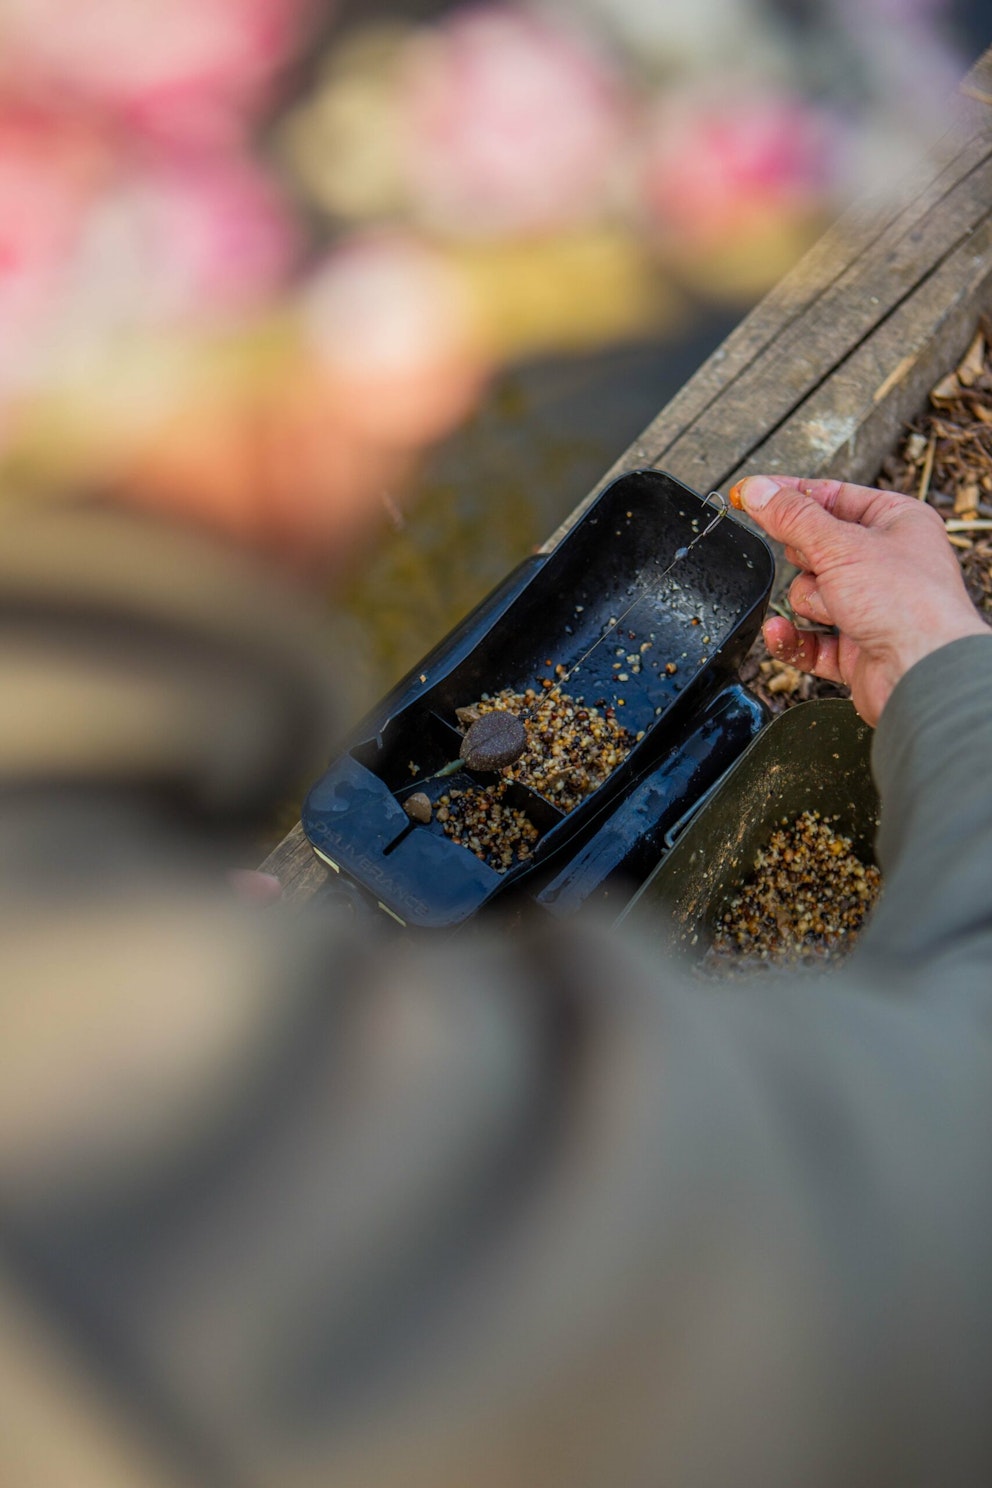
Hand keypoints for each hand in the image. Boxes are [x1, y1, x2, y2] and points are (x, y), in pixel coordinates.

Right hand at [729, 475, 989, 725]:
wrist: (924, 673)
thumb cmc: (908, 602)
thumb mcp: (840, 545)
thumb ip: (793, 518)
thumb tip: (758, 491)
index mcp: (897, 522)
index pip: (833, 496)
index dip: (791, 496)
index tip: (753, 493)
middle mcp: (887, 562)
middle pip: (817, 547)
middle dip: (809, 561)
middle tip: (822, 566)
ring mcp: (872, 608)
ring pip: (810, 595)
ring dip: (812, 603)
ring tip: (837, 609)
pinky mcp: (857, 649)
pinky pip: (809, 641)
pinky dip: (793, 639)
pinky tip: (780, 633)